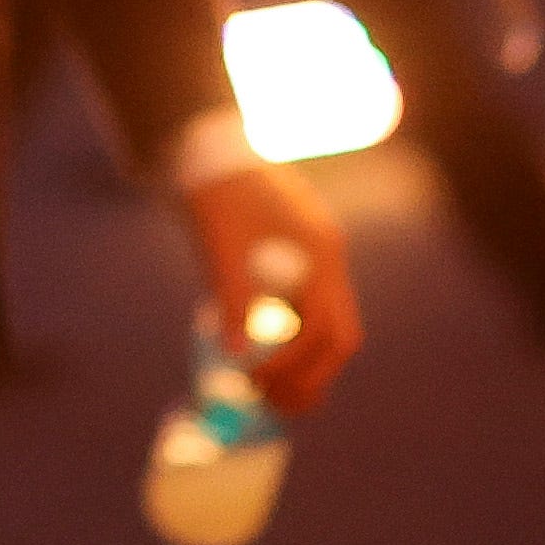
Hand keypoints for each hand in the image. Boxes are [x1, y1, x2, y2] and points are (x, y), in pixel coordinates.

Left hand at [182, 159, 360, 419]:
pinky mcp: (296, 258)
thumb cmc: (213, 187)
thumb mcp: (220, 244)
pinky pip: (306, 310)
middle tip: (274, 402)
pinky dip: (291, 340)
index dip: (294, 364)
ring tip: (268, 392)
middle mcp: (328, 257)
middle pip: (339, 334)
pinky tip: (262, 356)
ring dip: (305, 363)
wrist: (205, 142)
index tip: (257, 382)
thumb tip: (235, 355)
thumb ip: (232, 298)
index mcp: (321, 251)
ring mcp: (316, 257)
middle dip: (312, 375)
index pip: (324, 328)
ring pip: (327, 326)